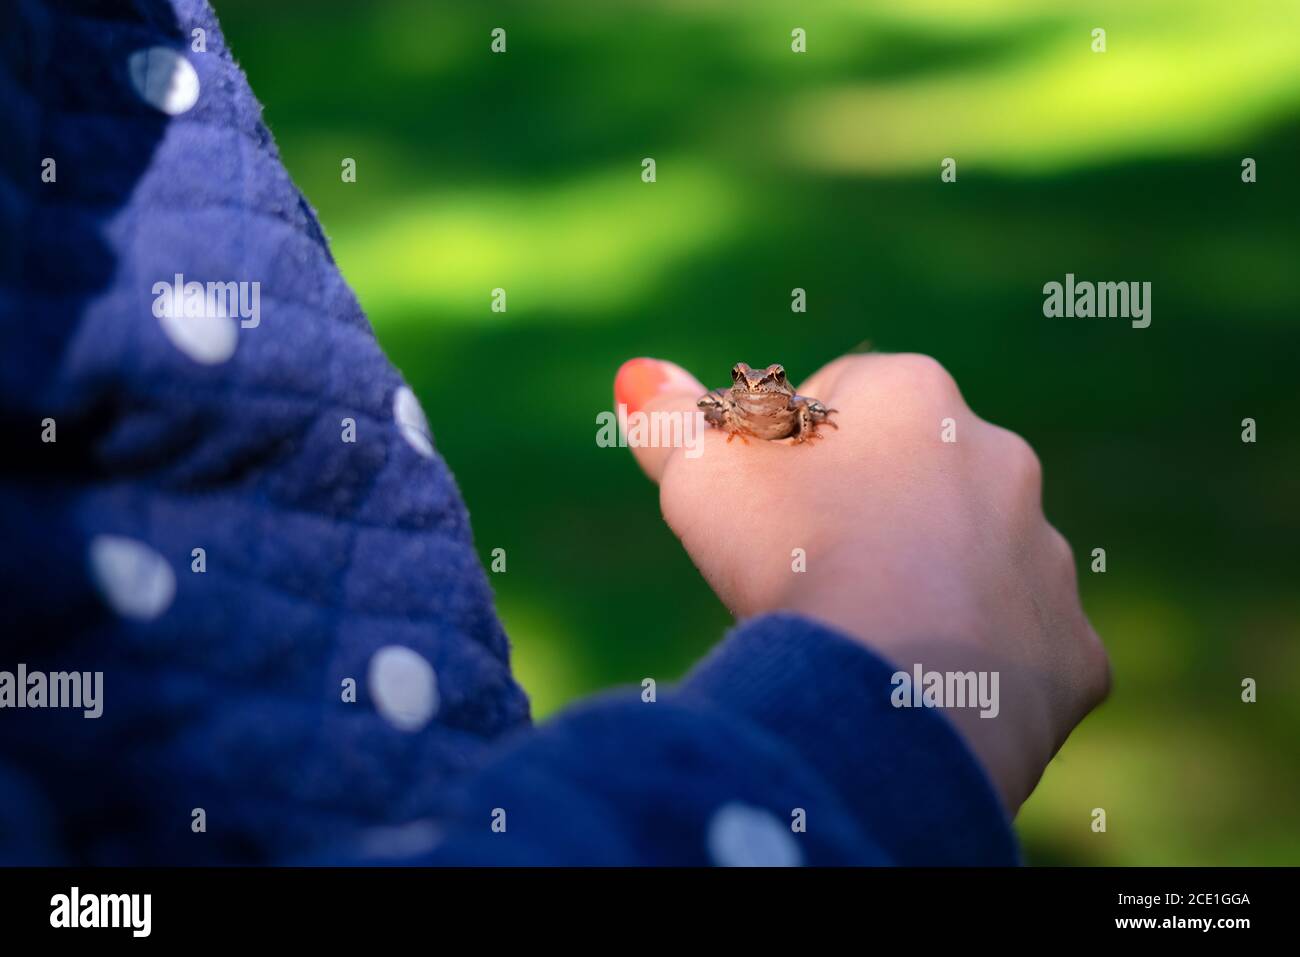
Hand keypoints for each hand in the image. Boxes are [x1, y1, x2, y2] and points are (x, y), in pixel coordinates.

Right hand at [613, 353, 1109, 812]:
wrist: (891, 686)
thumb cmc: (790, 553)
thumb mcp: (701, 473)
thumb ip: (670, 418)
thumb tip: (636, 376)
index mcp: (917, 400)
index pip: (846, 394)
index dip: (793, 445)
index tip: (764, 502)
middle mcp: (1000, 461)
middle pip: (921, 476)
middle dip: (871, 513)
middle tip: (809, 574)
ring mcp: (1046, 558)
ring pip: (979, 562)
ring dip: (930, 587)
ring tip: (866, 639)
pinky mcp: (1071, 652)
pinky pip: (1023, 652)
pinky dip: (978, 670)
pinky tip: (921, 694)